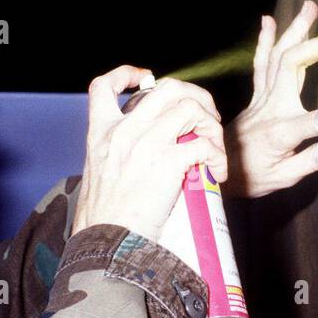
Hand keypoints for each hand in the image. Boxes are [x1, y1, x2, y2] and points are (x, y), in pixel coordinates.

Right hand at [72, 66, 227, 242]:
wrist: (106, 244)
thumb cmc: (105, 219)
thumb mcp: (99, 173)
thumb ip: (118, 153)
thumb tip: (150, 148)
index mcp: (101, 133)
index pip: (103, 86)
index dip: (126, 74)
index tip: (145, 79)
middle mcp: (122, 132)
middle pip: (167, 88)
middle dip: (197, 98)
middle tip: (205, 121)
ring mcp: (145, 145)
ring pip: (191, 108)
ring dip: (212, 126)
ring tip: (214, 149)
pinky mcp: (167, 164)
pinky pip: (204, 144)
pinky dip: (218, 156)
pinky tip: (217, 172)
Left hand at [223, 0, 317, 198]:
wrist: (216, 169)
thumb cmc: (253, 177)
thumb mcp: (285, 177)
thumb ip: (315, 160)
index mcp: (281, 132)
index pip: (314, 122)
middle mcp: (270, 108)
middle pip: (292, 67)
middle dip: (317, 44)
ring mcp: (261, 98)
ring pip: (278, 56)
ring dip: (295, 30)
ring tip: (311, 7)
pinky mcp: (256, 95)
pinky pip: (261, 63)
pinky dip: (266, 41)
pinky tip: (269, 21)